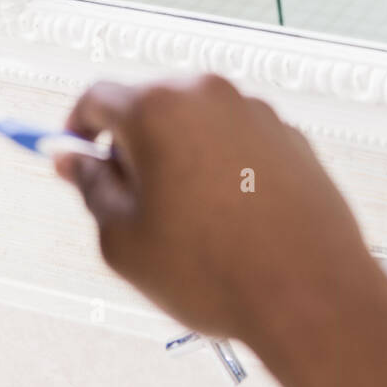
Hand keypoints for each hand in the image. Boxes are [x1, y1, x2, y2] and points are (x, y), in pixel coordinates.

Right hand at [53, 74, 376, 359]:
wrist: (309, 292)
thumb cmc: (213, 272)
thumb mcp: (124, 239)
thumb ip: (92, 189)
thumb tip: (76, 162)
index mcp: (159, 108)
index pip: (98, 98)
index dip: (79, 129)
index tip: (78, 158)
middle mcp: (210, 94)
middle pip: (152, 103)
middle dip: (133, 144)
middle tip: (130, 201)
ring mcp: (257, 111)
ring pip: (198, 122)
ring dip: (180, 155)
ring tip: (188, 222)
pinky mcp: (291, 134)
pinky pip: (239, 140)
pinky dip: (223, 165)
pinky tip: (231, 219)